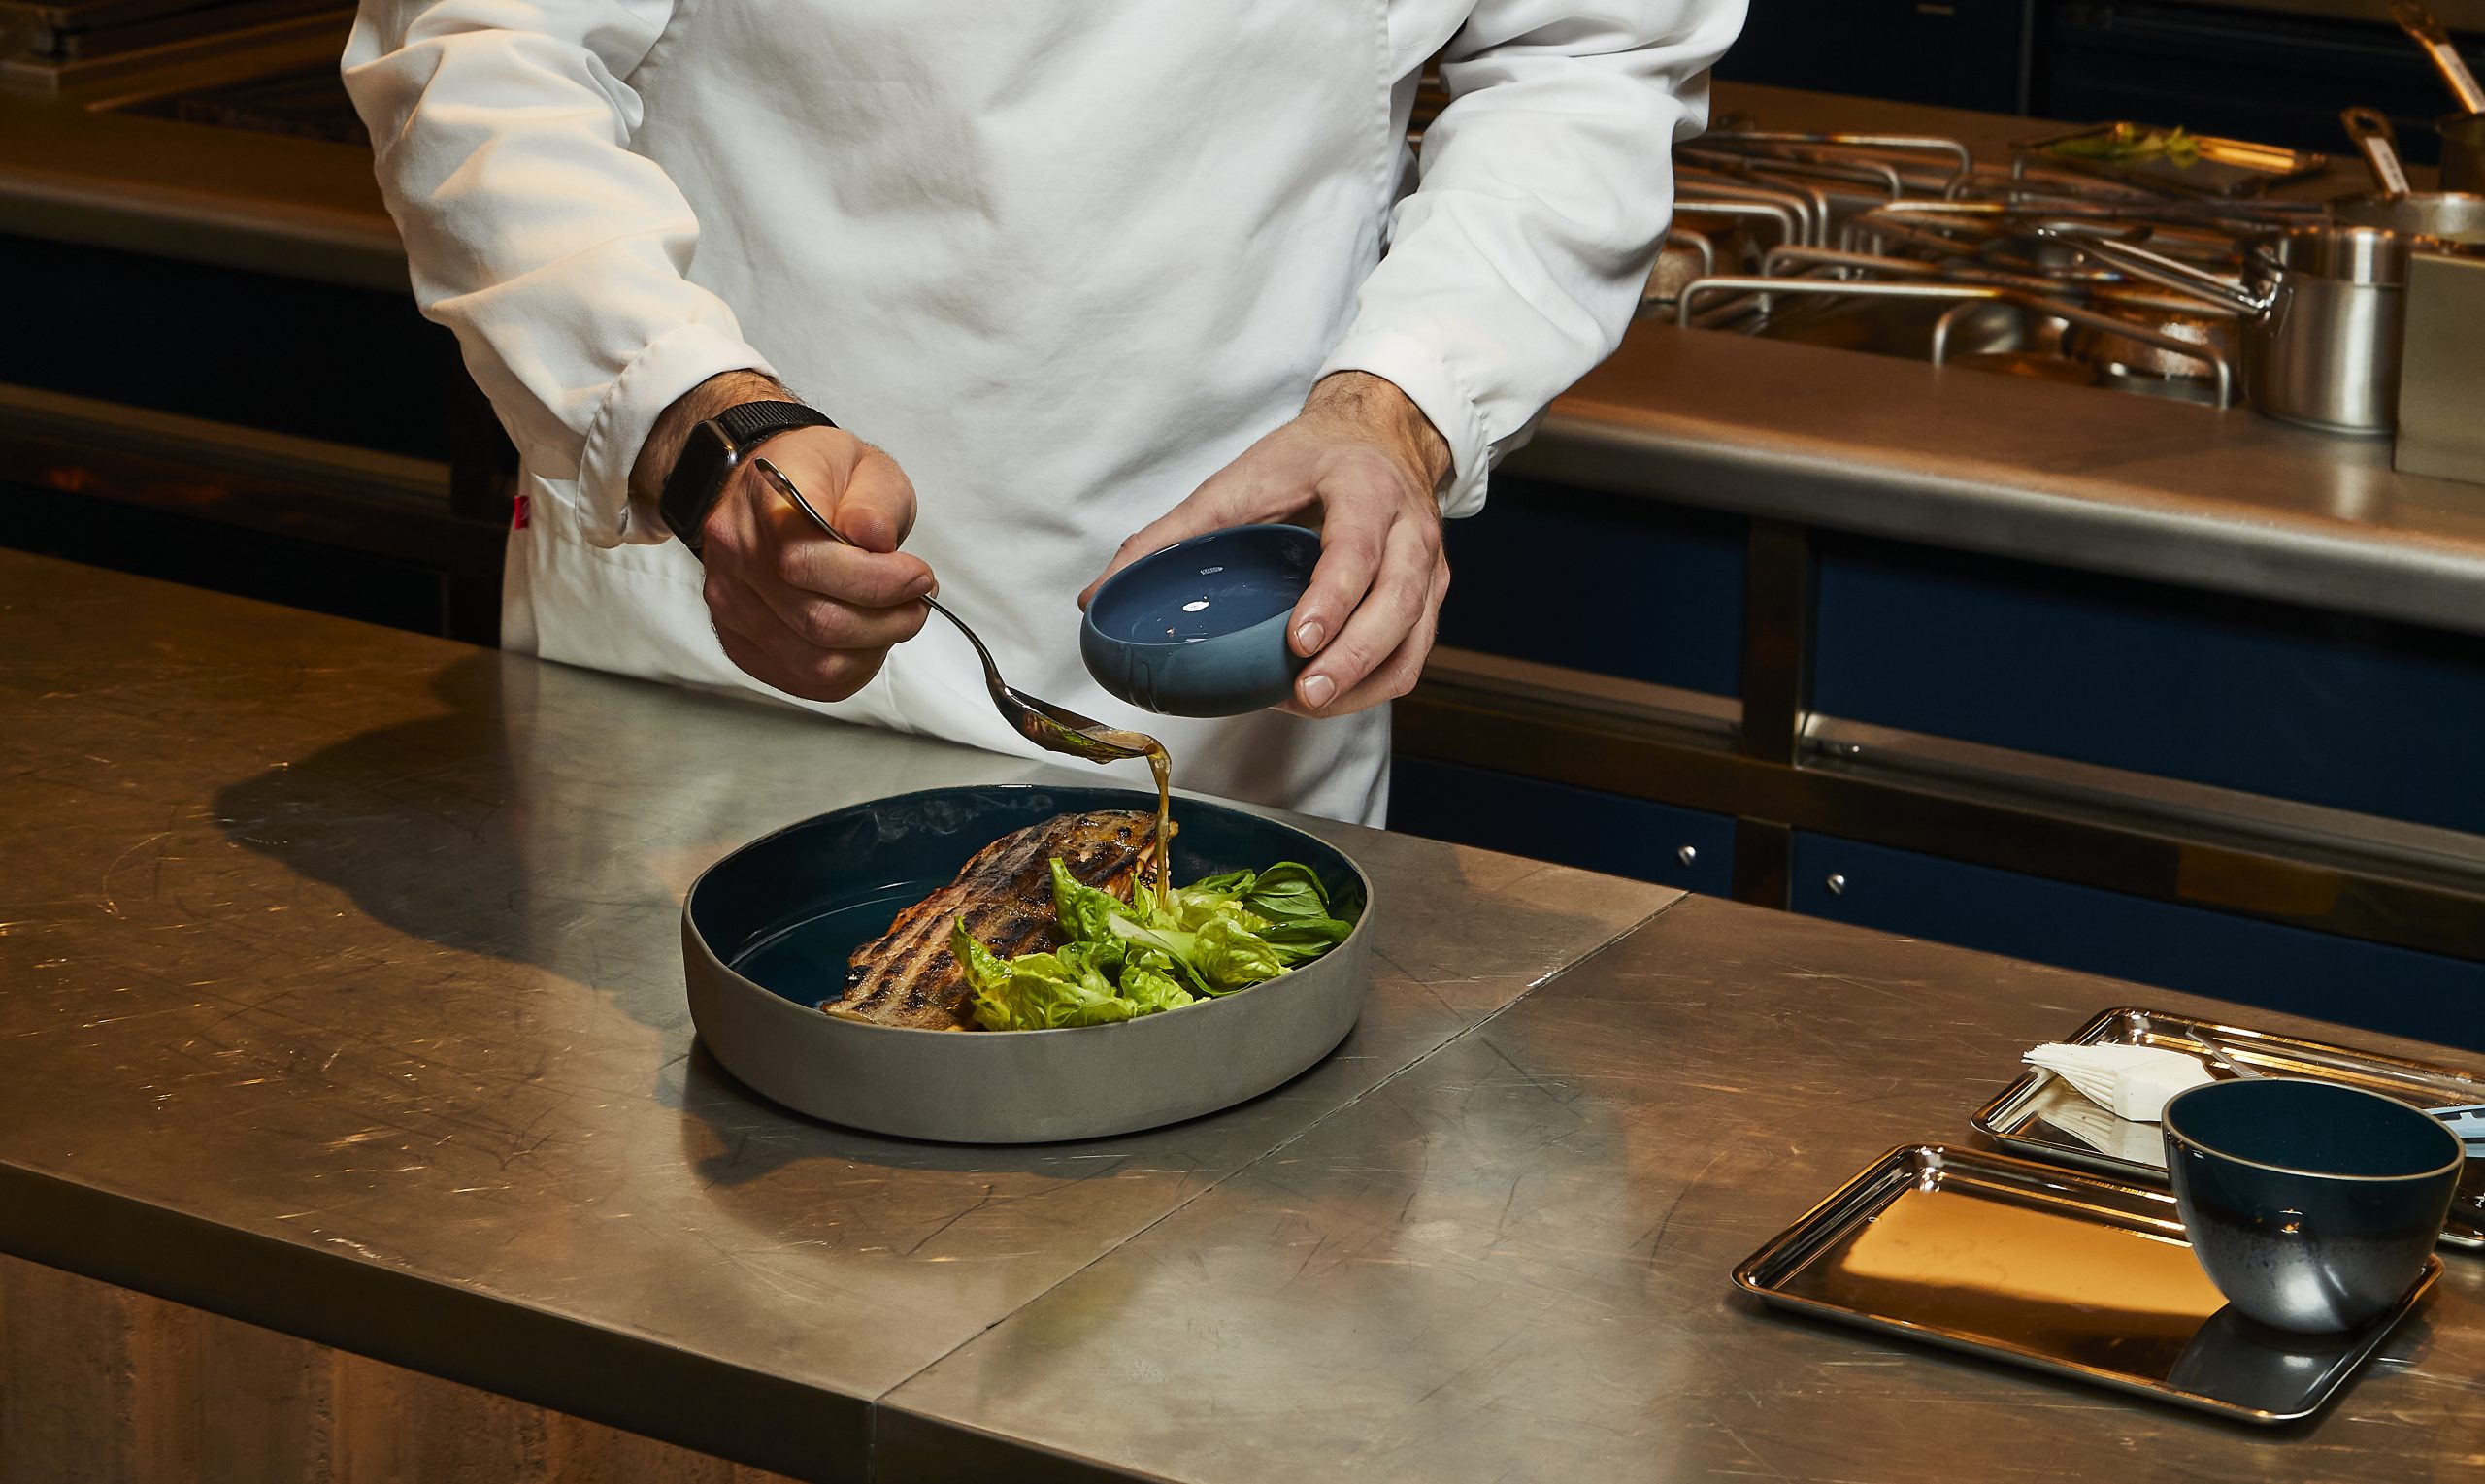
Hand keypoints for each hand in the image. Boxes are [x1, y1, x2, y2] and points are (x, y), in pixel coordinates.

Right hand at [635, 373, 932, 701]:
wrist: (768, 488)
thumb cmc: (822, 477)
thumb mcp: (865, 465)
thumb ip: (875, 502)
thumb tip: (874, 539)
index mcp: (765, 500)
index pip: (809, 559)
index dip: (877, 580)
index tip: (918, 574)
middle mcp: (737, 554)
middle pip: (816, 619)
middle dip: (888, 620)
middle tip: (917, 600)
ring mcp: (731, 603)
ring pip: (814, 660)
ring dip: (873, 648)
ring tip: (895, 618)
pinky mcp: (739, 640)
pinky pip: (803, 679)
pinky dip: (849, 668)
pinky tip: (865, 639)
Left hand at [1081, 372, 1452, 717]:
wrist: (1377, 436)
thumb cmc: (1311, 459)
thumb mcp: (1240, 480)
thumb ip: (1173, 535)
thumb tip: (1100, 596)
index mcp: (1364, 488)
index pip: (1358, 548)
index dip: (1331, 598)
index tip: (1298, 638)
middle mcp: (1409, 529)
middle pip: (1395, 605)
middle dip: (1351, 658)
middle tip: (1303, 693)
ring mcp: (1428, 567)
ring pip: (1412, 640)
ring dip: (1362, 683)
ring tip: (1307, 704)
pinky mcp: (1428, 598)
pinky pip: (1413, 656)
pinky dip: (1372, 685)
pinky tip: (1326, 697)